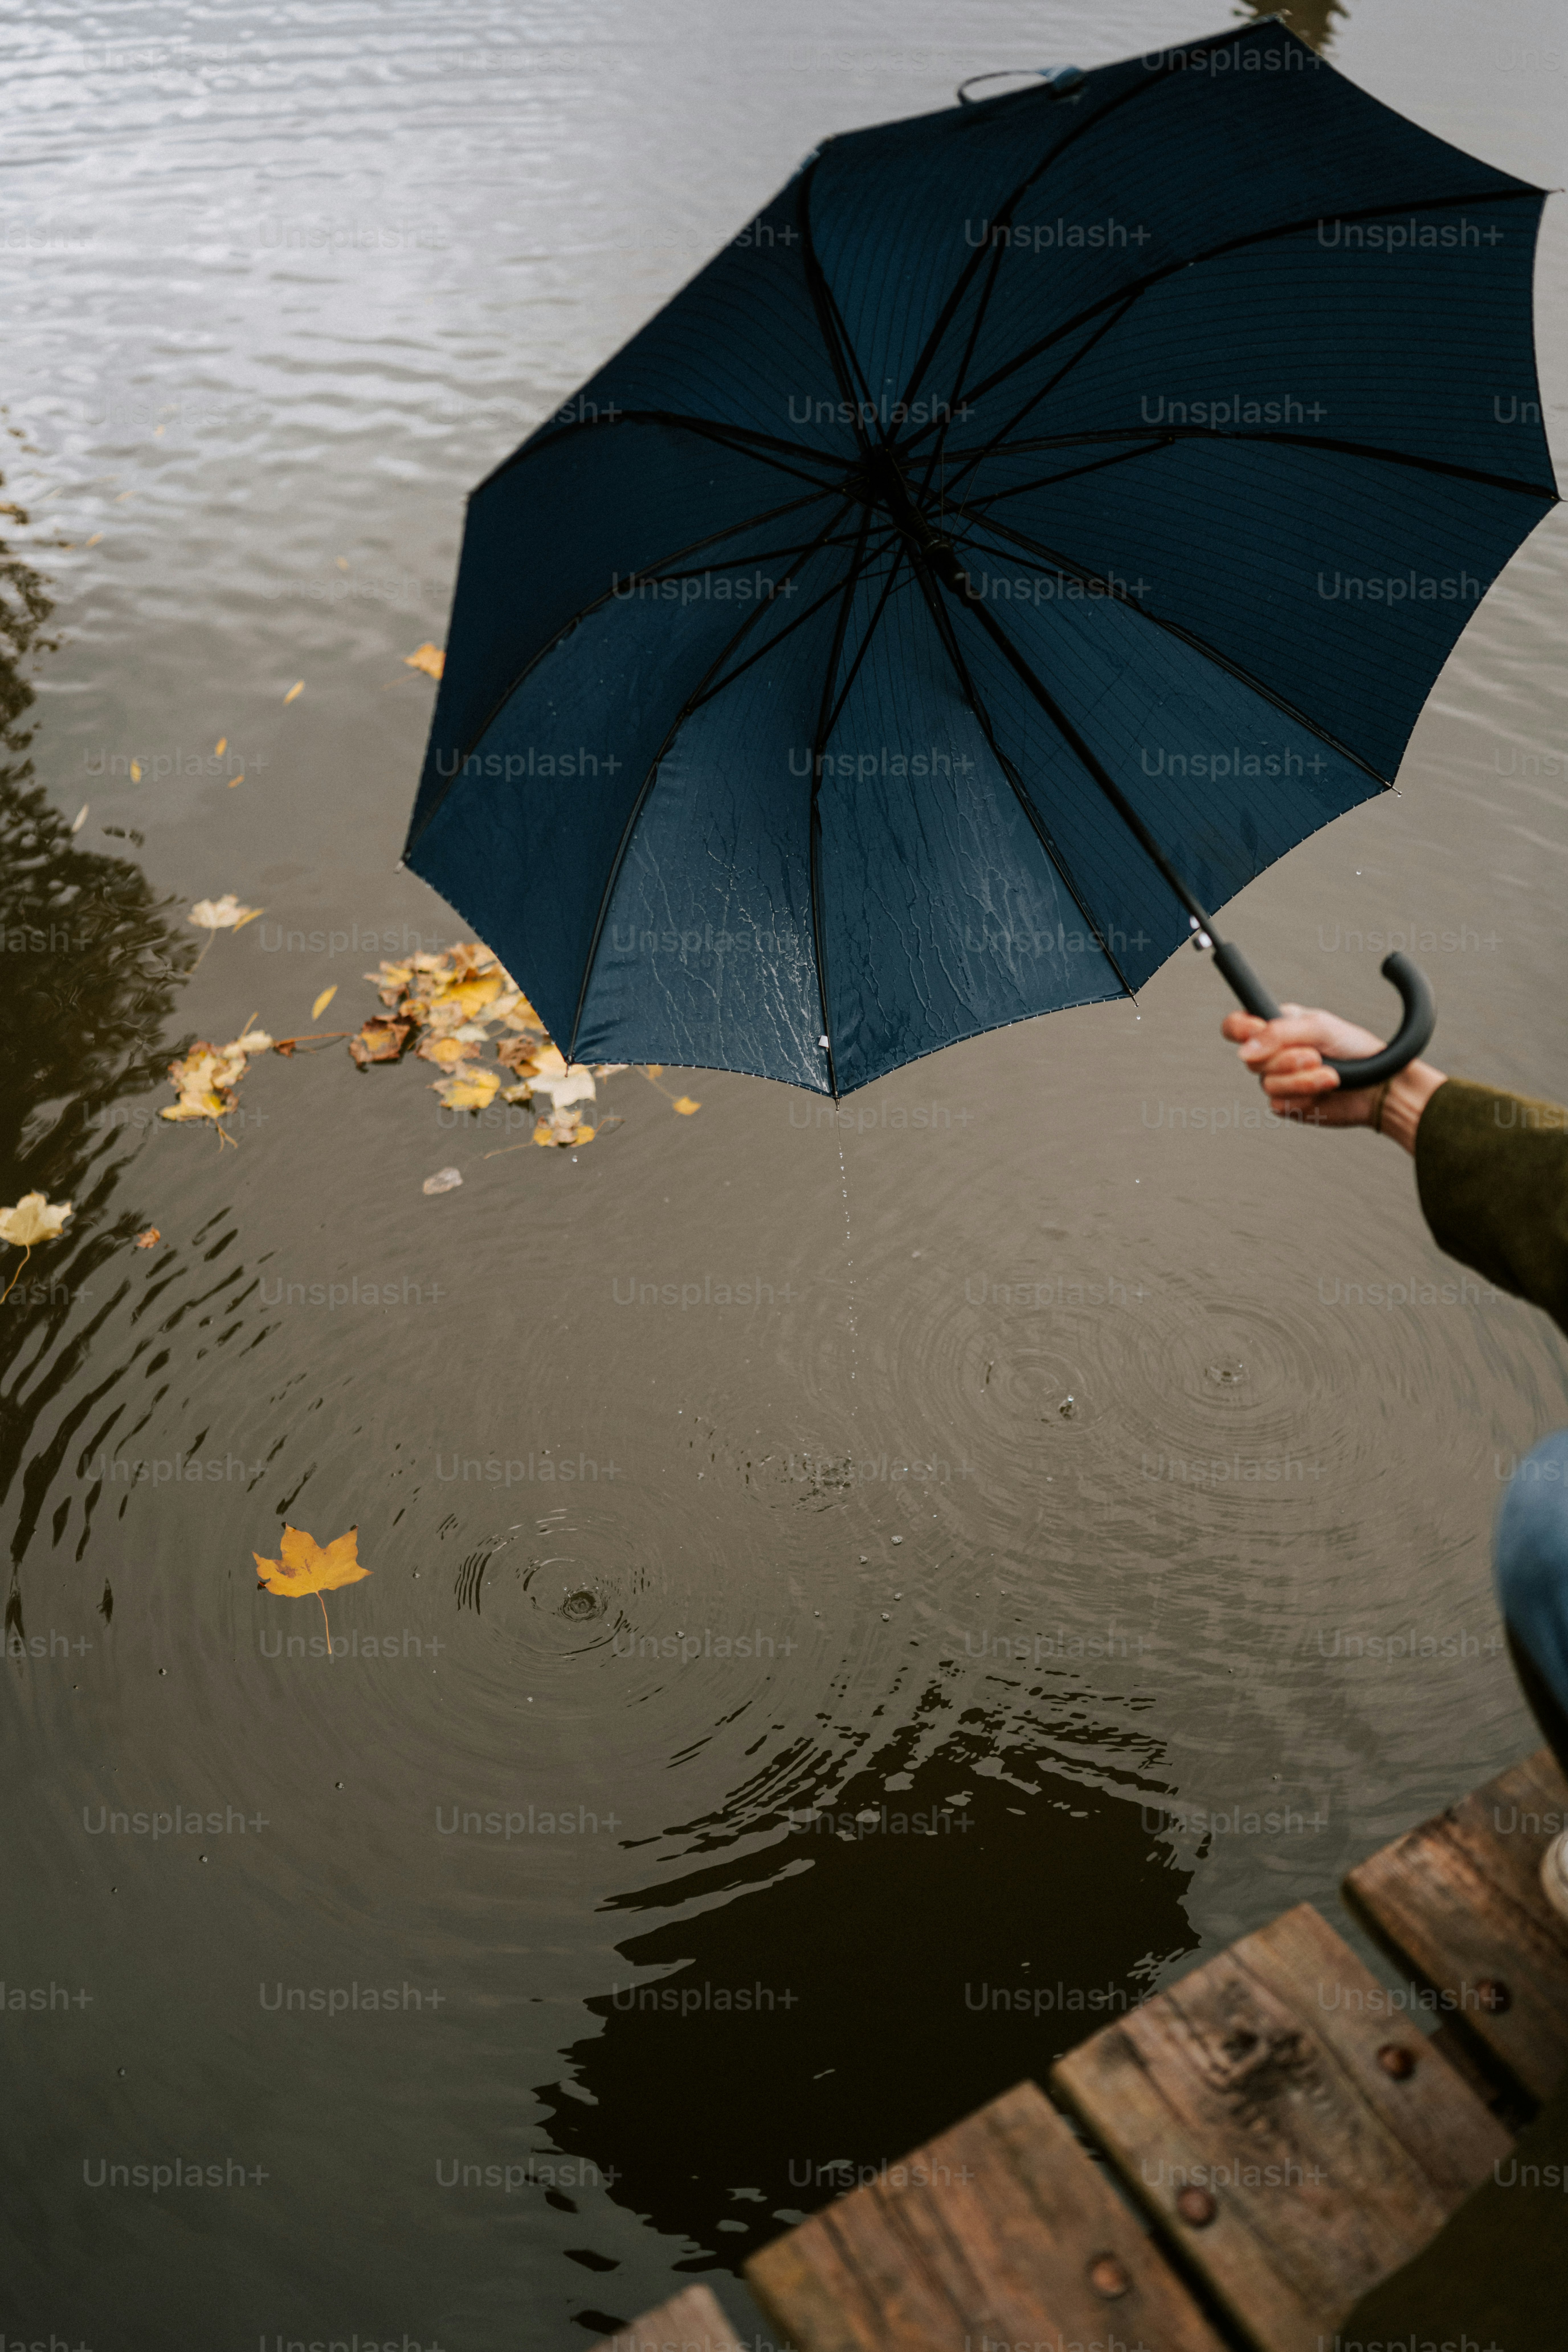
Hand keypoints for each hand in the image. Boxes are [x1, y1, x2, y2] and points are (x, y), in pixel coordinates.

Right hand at [1221, 1005, 1445, 1152]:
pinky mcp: (1288, 1104)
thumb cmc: (1353, 1049)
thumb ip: (1278, 1033)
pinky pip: (1279, 1104)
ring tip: (1330, 1075)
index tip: (1256, 1030)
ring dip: (1301, 1080)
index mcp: (1276, 1026)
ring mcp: (1279, 1080)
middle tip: (1315, 1055)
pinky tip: (1325, 1092)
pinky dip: (1305, 1096)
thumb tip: (1243, 1051)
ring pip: (1267, 1084)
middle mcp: (1273, 1053)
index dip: (1238, 1029)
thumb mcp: (1318, 1027)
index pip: (1236, 1026)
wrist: (1379, 1085)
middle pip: (1251, 1059)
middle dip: (1286, 1059)